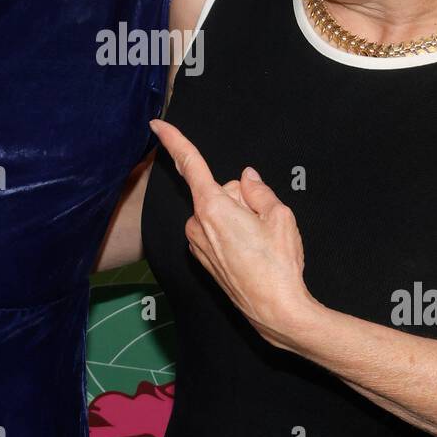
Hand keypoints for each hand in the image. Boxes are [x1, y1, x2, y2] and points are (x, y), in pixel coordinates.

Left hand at [150, 118, 313, 352]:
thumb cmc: (278, 264)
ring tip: (258, 243)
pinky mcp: (202, 259)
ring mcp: (197, 244)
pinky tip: (250, 252)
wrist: (274, 311)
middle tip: (263, 224)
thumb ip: (258, 191)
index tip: (156, 124)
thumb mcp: (279, 215)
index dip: (174, 140)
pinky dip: (233, 234)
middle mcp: (197, 224)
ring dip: (238, 218)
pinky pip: (217, 231)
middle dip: (240, 198)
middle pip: (219, 191)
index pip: (190, 164)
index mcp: (212, 207)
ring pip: (219, 213)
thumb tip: (247, 178)